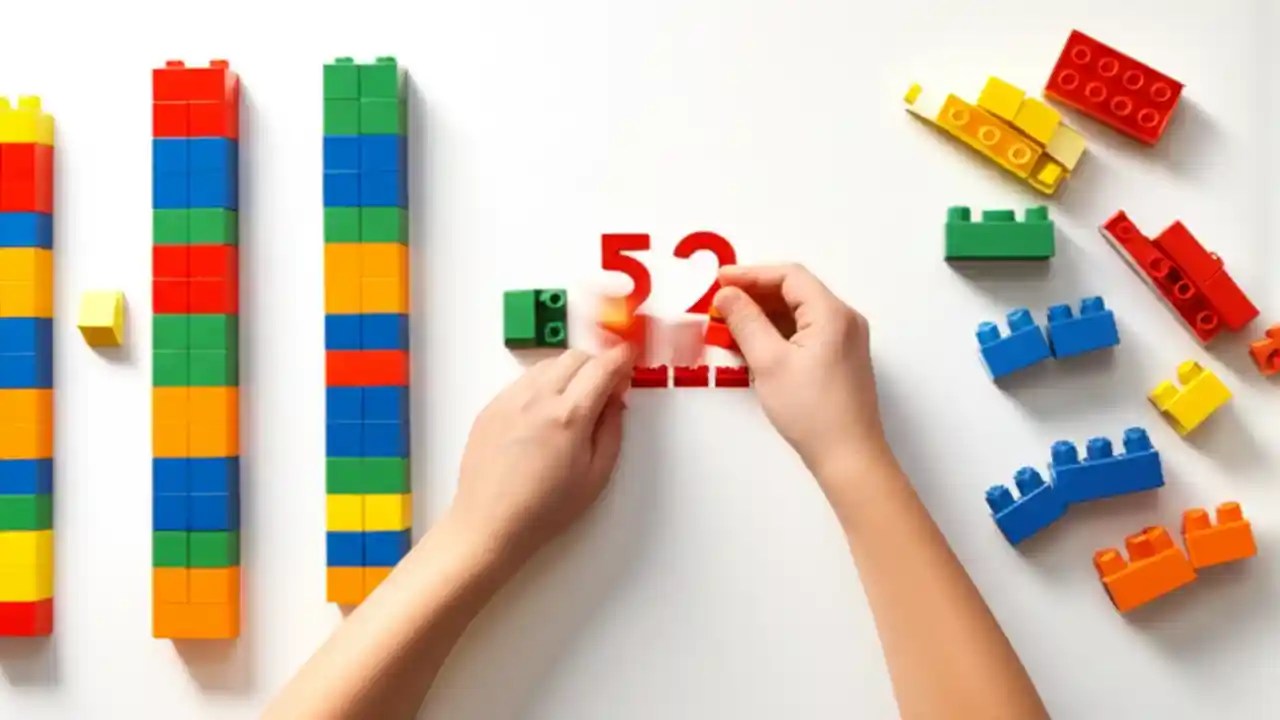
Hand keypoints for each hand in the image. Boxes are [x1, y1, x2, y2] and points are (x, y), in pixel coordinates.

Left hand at [448, 344, 633, 566]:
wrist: (490, 524)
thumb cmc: (547, 509)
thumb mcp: (596, 476)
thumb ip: (612, 430)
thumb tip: (615, 400)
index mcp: (569, 416)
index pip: (603, 367)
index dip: (621, 359)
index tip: (628, 362)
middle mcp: (537, 398)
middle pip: (575, 357)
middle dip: (596, 365)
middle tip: (604, 390)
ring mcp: (509, 399)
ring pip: (547, 364)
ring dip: (568, 373)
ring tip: (572, 403)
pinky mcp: (490, 407)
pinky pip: (523, 381)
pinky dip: (541, 385)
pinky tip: (542, 416)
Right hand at [714, 264, 892, 492]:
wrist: (849, 457)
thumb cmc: (811, 411)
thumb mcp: (769, 362)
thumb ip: (745, 322)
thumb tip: (727, 294)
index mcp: (832, 313)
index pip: (789, 276)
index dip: (750, 274)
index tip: (719, 280)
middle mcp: (844, 320)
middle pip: (795, 292)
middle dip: (754, 294)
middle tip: (720, 302)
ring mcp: (845, 340)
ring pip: (799, 314)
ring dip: (764, 315)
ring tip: (729, 324)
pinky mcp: (840, 360)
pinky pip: (805, 333)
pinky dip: (777, 333)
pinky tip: (752, 344)